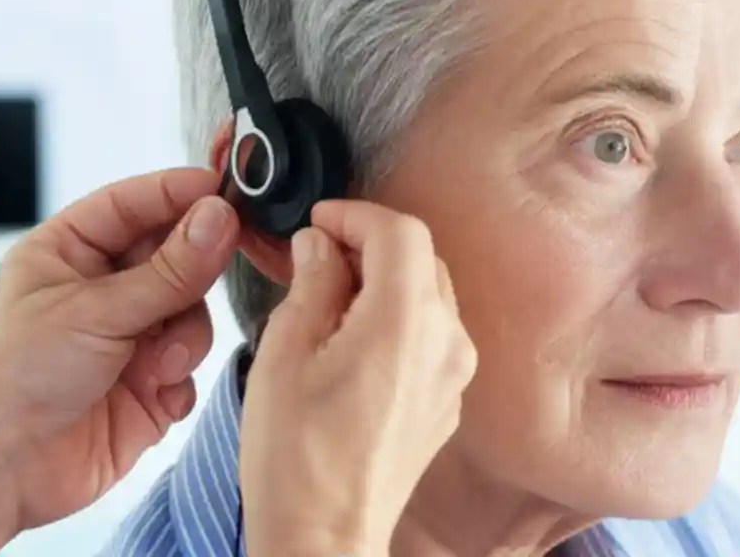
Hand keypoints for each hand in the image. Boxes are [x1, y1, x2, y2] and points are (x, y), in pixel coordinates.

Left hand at [0, 168, 239, 555]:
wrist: (10, 470)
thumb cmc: (21, 379)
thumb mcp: (96, 312)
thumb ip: (168, 270)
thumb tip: (219, 218)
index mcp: (68, 251)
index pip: (133, 203)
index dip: (178, 193)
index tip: (225, 191)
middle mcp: (100, 287)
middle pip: (173, 254)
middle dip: (189, 276)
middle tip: (202, 279)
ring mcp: (126, 334)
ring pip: (191, 310)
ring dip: (182, 338)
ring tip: (155, 366)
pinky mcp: (148, 382)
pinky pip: (192, 363)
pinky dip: (179, 378)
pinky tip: (151, 394)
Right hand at [239, 201, 476, 556]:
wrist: (322, 534)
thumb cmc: (295, 455)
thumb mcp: (285, 351)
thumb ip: (312, 284)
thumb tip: (320, 247)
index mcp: (404, 322)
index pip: (400, 231)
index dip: (355, 215)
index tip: (318, 223)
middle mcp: (445, 343)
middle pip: (421, 257)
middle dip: (369, 244)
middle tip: (316, 255)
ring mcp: (454, 375)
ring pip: (430, 294)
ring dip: (384, 280)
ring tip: (328, 298)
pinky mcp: (447, 401)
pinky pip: (432, 334)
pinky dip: (397, 317)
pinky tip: (350, 339)